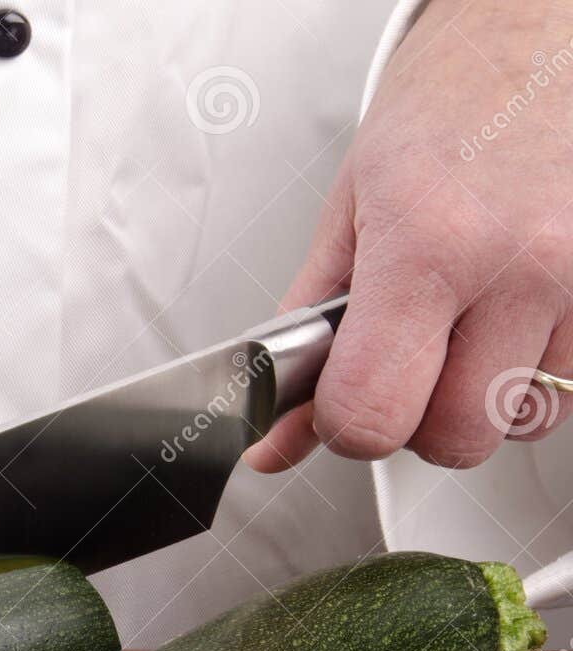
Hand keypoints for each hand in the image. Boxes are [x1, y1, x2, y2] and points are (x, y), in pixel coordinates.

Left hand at [248, 0, 572, 471]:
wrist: (545, 29)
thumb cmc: (452, 99)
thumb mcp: (350, 208)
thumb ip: (307, 331)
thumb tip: (278, 434)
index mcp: (429, 244)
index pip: (373, 414)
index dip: (344, 425)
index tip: (339, 401)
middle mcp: (519, 267)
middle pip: (456, 438)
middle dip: (415, 421)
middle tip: (400, 366)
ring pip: (523, 419)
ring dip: (479, 396)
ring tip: (460, 327)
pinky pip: (571, 380)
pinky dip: (531, 369)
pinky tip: (508, 317)